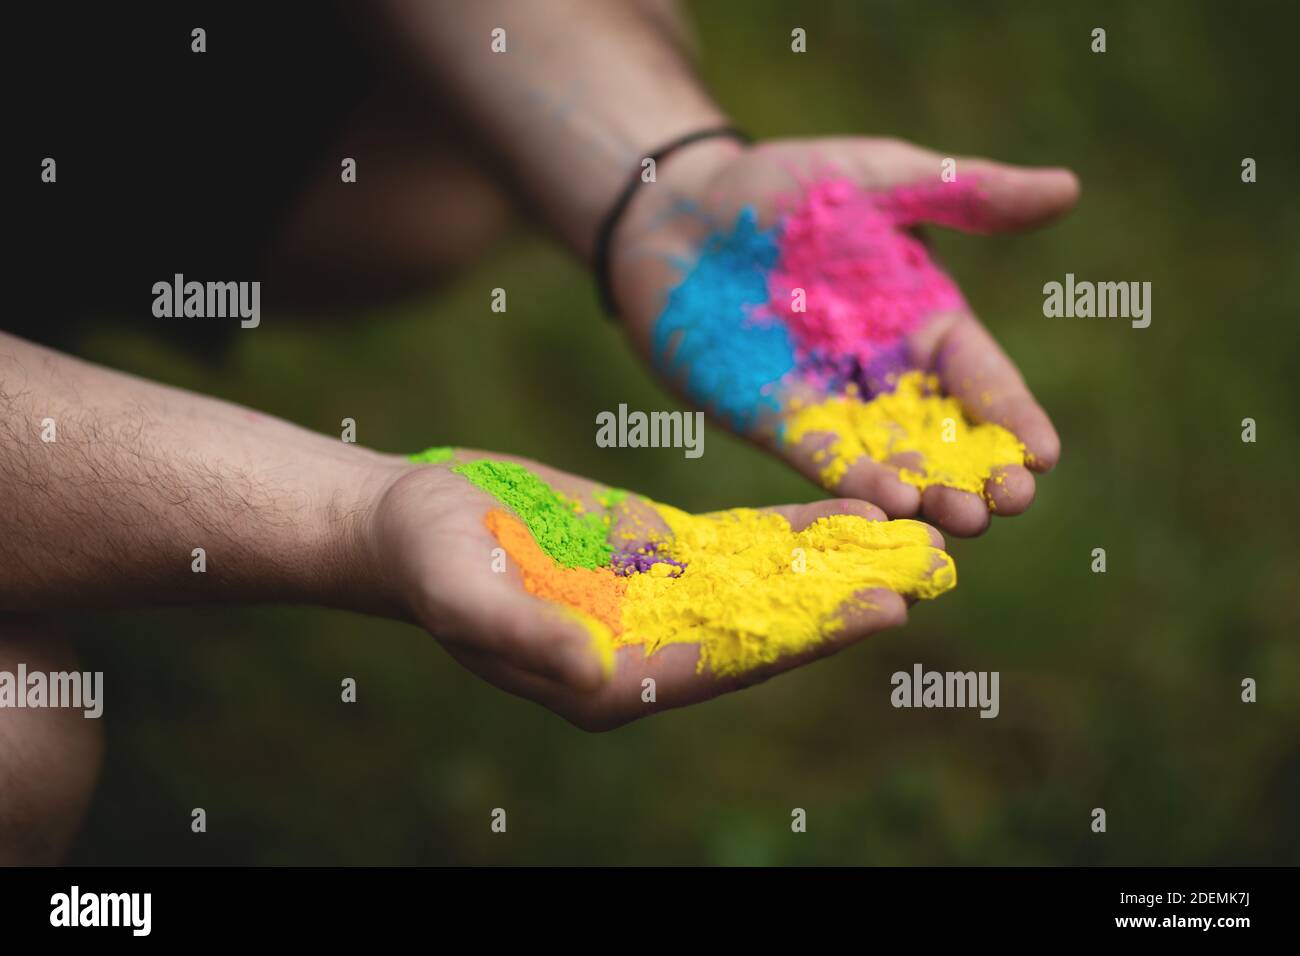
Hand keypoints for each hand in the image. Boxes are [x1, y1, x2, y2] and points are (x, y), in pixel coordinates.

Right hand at [364, 449, 949, 730]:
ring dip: (838, 567)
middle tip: (931, 573)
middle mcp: (650, 649)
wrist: (411, 520)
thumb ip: (524, 636)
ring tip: (916, 539)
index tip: (881, 608)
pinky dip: (795, 534)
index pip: (729, 662)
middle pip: (768, 628)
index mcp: (613, 679)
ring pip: (767, 586)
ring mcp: (661, 600)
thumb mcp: (463, 595)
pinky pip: (741, 546)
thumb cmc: (427, 560)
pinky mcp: (659, 554)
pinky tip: (850, 516)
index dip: (807, 637)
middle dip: (847, 602)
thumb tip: (595, 673)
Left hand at [609, 136, 1079, 536]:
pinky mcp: (773, 419)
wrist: (681, 206)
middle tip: (1008, 504)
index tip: (1045, 457)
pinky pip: (820, 458)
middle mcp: (885, 374)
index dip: (1014, 418)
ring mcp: (830, 402)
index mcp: (924, 322)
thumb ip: (966, 194)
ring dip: (925, 493)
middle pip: (943, 438)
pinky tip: (885, 506)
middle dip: (979, 473)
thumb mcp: (881, 179)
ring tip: (958, 522)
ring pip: (889, 461)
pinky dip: (854, 482)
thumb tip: (1068, 189)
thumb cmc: (786, 183)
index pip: (982, 381)